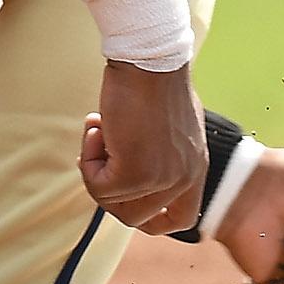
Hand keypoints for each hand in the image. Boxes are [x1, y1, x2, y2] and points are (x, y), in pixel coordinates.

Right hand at [80, 60, 205, 232]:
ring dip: (95, 166)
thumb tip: (130, 172)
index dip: (155, 222)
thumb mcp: (167, 127)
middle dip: (109, 192)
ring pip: (110, 201)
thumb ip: (160, 154)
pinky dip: (87, 158)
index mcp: (196, 168)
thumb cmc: (154, 83)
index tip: (127, 205)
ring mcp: (163, 180)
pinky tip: (96, 126)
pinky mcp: (136, 174)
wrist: (149, 60)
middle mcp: (185, 178)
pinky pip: (97, 186)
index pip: (184, 219)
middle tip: (100, 154)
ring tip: (102, 129)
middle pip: (138, 218)